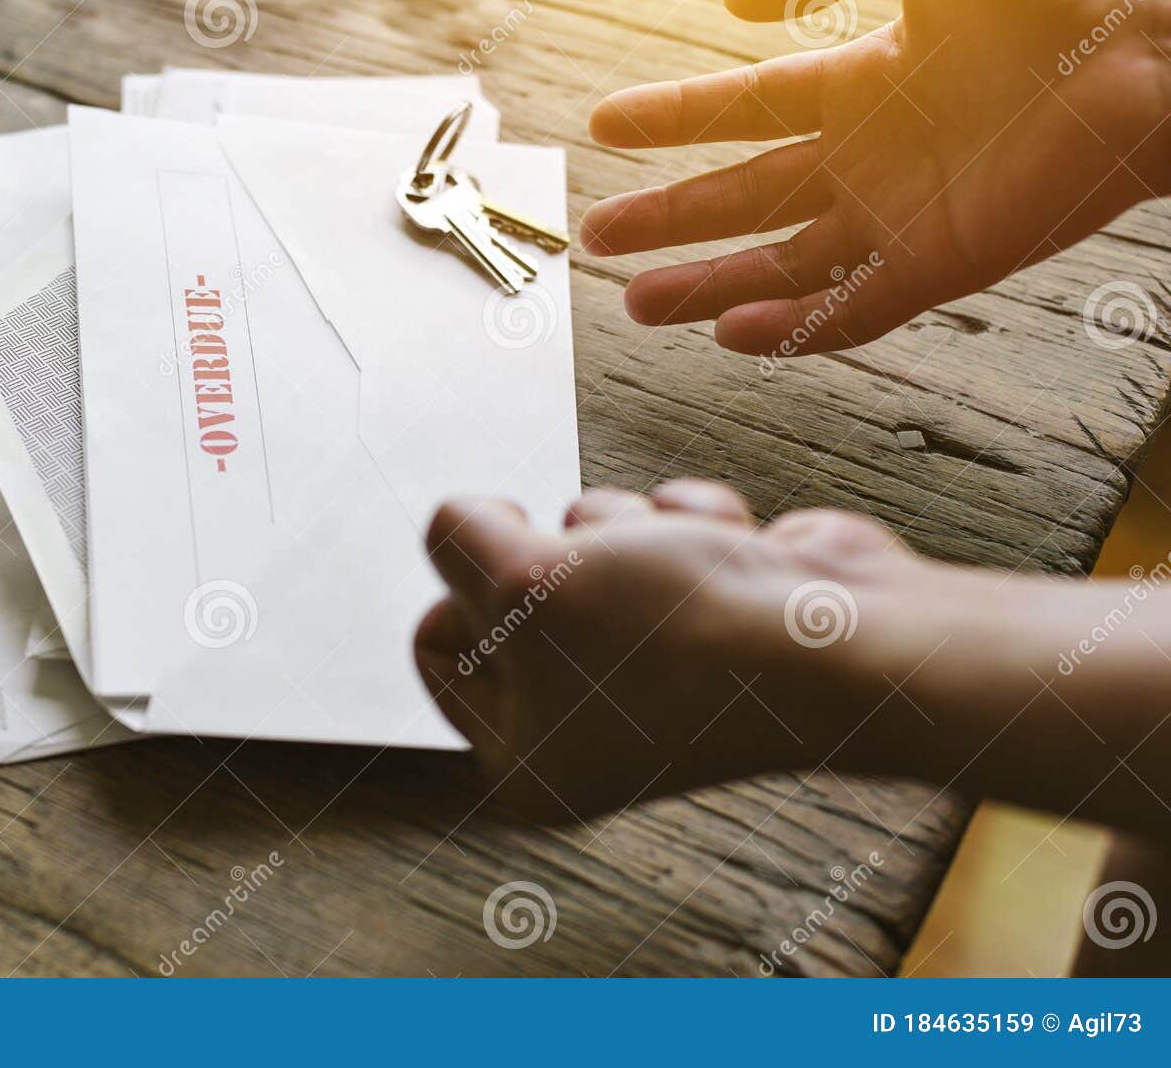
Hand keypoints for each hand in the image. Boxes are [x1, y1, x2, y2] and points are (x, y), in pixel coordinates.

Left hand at [413, 481, 926, 819]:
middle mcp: (582, 723)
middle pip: (512, 581)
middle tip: (607, 574)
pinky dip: (691, 521)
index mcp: (523, 756)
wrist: (842, 642)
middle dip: (561, 550)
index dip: (461, 584)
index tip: (516, 567)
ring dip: (628, 525)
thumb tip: (462, 522)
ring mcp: (649, 666)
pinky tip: (733, 545)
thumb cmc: (679, 633)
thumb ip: (458, 543)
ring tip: (678, 560)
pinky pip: (656, 528)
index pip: (434, 642)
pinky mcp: (708, 611)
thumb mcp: (521, 582)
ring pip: (584, 539)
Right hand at [581, 0, 1170, 355]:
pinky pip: (851, 309)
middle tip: (595, 240)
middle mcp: (865, 158)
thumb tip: (729, 7)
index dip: (669, 119)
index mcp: (857, 83)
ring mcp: (898, 218)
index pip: (740, 112)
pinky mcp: (940, 267)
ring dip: (707, 287)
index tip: (600, 126)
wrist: (1157, 59)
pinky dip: (792, 328)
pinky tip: (733, 333)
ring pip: (780, 266)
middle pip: (742, 200)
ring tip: (637, 304)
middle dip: (667, 221)